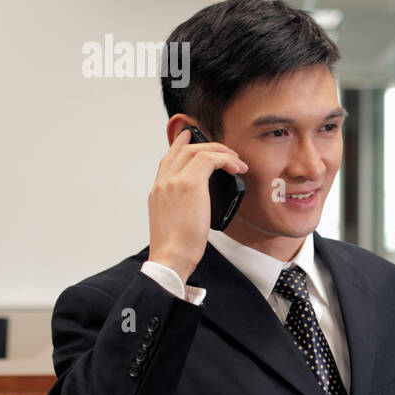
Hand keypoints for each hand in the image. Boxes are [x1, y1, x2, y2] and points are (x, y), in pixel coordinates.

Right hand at [147, 126, 247, 280]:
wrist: (171, 257)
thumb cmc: (176, 247)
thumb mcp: (174, 222)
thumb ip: (181, 206)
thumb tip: (198, 205)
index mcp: (158, 191)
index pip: (168, 159)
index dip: (179, 145)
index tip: (189, 137)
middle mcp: (163, 182)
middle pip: (184, 150)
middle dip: (207, 146)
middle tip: (227, 152)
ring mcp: (174, 180)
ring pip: (198, 151)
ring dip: (221, 152)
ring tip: (237, 162)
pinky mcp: (189, 183)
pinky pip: (210, 159)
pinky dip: (226, 160)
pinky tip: (236, 169)